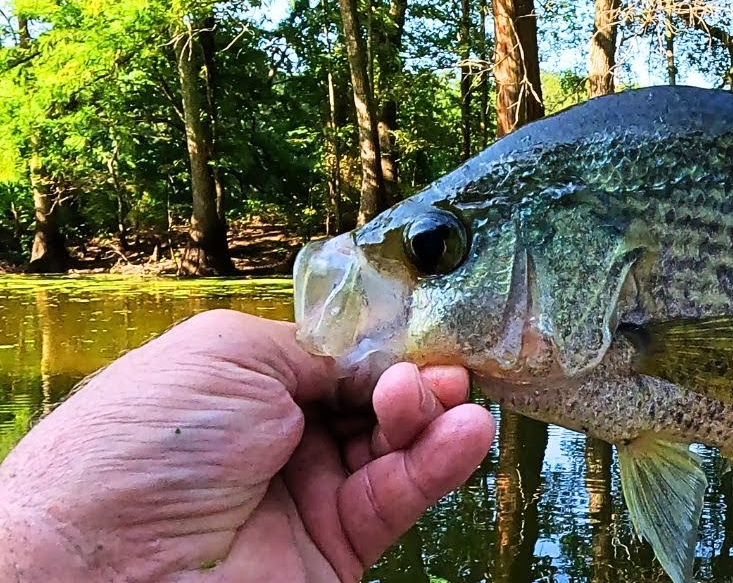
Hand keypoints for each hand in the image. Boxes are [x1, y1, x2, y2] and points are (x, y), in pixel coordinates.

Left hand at [0, 309, 494, 581]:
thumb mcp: (230, 353)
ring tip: (449, 397)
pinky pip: (400, 496)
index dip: (384, 344)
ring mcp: (313, 493)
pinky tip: (465, 433)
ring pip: (397, 445)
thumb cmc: (149, 440)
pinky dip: (440, 463)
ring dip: (431, 414)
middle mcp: (284, 438)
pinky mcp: (340, 546)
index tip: (426, 330)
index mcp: (249, 387)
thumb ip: (316, 348)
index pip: (340, 359)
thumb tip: (376, 355)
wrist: (110, 564)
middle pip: (375, 398)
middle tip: (440, 369)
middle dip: (414, 377)